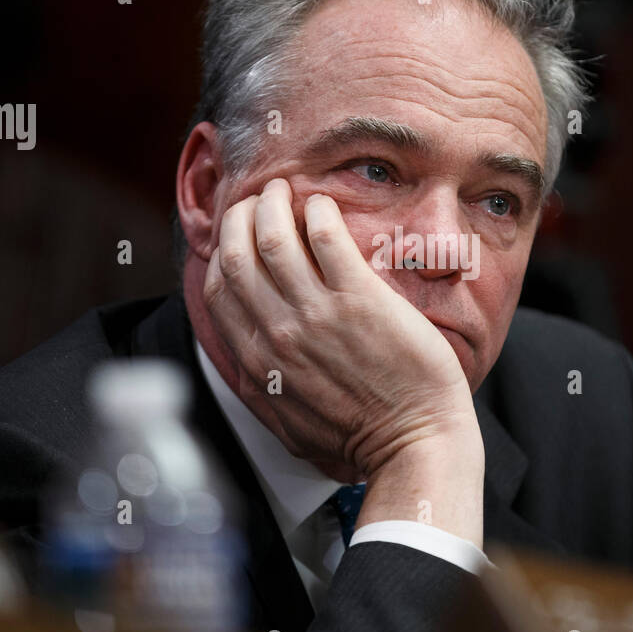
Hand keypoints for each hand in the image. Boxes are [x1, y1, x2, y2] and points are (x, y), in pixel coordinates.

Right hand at [203, 177, 478, 480]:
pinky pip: (326, 237)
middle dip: (241, 216)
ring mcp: (319, 314)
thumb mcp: (287, 423)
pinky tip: (324, 206)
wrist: (413, 441)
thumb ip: (262, 387)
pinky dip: (318, 211)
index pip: (219, 289)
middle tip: (259, 200)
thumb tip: (247, 363)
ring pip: (274, 237)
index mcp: (258, 362)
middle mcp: (280, 333)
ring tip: (286, 191)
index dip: (222, 252)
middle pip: (238, 254)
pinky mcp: (361, 298)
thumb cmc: (359, 437)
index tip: (238, 235)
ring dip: (274, 204)